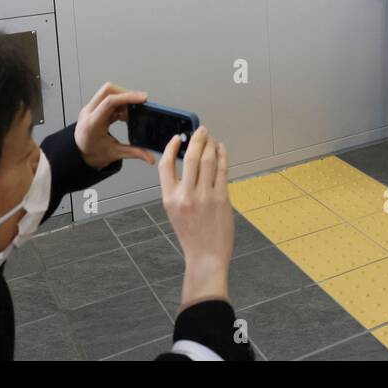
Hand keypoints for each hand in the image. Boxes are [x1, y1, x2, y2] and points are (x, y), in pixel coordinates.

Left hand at [74, 82, 157, 170]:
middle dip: (126, 94)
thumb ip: (134, 153)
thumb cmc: (90, 154)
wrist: (76, 156)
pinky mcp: (93, 108)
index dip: (128, 97)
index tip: (142, 98)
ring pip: (108, 92)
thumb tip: (149, 157)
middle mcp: (89, 112)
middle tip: (138, 103)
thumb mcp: (113, 153)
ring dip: (123, 98)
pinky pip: (107, 98)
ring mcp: (90, 109)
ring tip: (130, 113)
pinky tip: (124, 115)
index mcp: (92, 123)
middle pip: (108, 90)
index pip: (110, 102)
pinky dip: (119, 103)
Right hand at [159, 126, 232, 310]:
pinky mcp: (222, 199)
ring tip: (211, 138)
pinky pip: (222, 170)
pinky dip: (222, 156)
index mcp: (169, 199)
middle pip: (190, 158)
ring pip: (208, 160)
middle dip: (197, 139)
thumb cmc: (192, 236)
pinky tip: (221, 149)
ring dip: (210, 145)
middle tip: (201, 130)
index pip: (165, 165)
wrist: (206, 257)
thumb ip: (179, 190)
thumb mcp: (175, 212)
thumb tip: (190, 164)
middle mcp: (185, 196)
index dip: (170, 147)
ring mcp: (204, 197)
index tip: (177, 138)